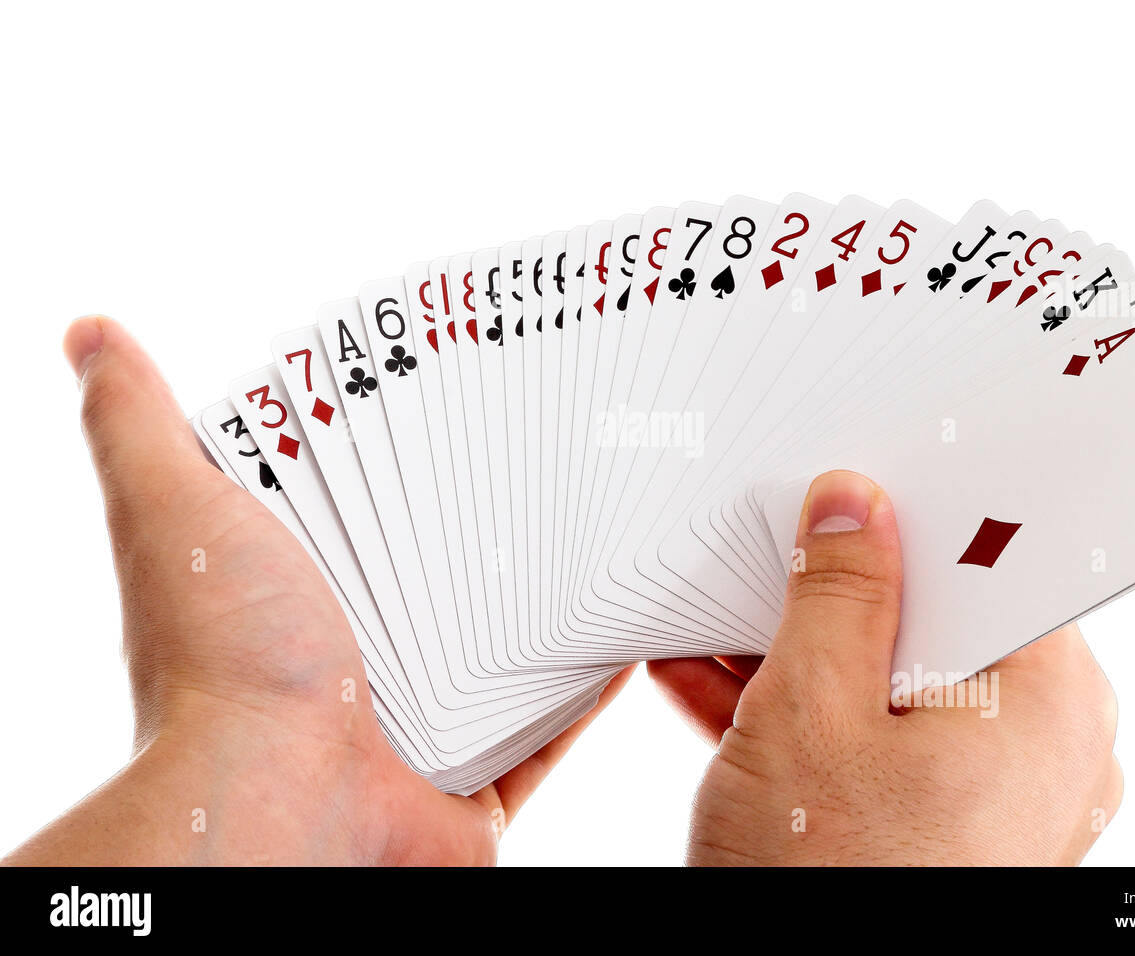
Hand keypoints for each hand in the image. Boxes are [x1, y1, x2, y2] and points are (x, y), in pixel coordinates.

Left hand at [3, 316, 629, 865]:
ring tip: (603, 528)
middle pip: (440, 576)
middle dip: (493, 521)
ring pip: (501, 651)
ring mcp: (415, 723)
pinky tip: (626, 632)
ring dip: (546, 602)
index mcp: (293, 592)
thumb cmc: (227, 667)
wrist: (282, 812)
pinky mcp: (474, 777)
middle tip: (561, 450)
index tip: (461, 386)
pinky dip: (588, 689)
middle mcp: (353, 656)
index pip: (357, 503)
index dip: (401, 446)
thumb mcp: (173, 511)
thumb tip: (89, 332)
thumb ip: (135, 424)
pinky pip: (550, 728)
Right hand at [649, 470, 1121, 865]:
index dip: (910, 515)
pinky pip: (880, 739)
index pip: (991, 558)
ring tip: (720, 628)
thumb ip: (837, 592)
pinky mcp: (946, 824)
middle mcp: (1044, 745)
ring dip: (804, 654)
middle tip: (769, 565)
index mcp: (1047, 698)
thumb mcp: (811, 709)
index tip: (848, 493)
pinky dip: (808, 713)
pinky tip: (724, 686)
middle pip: (936, 621)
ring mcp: (998, 793)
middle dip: (835, 594)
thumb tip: (852, 510)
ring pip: (898, 682)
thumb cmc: (837, 887)